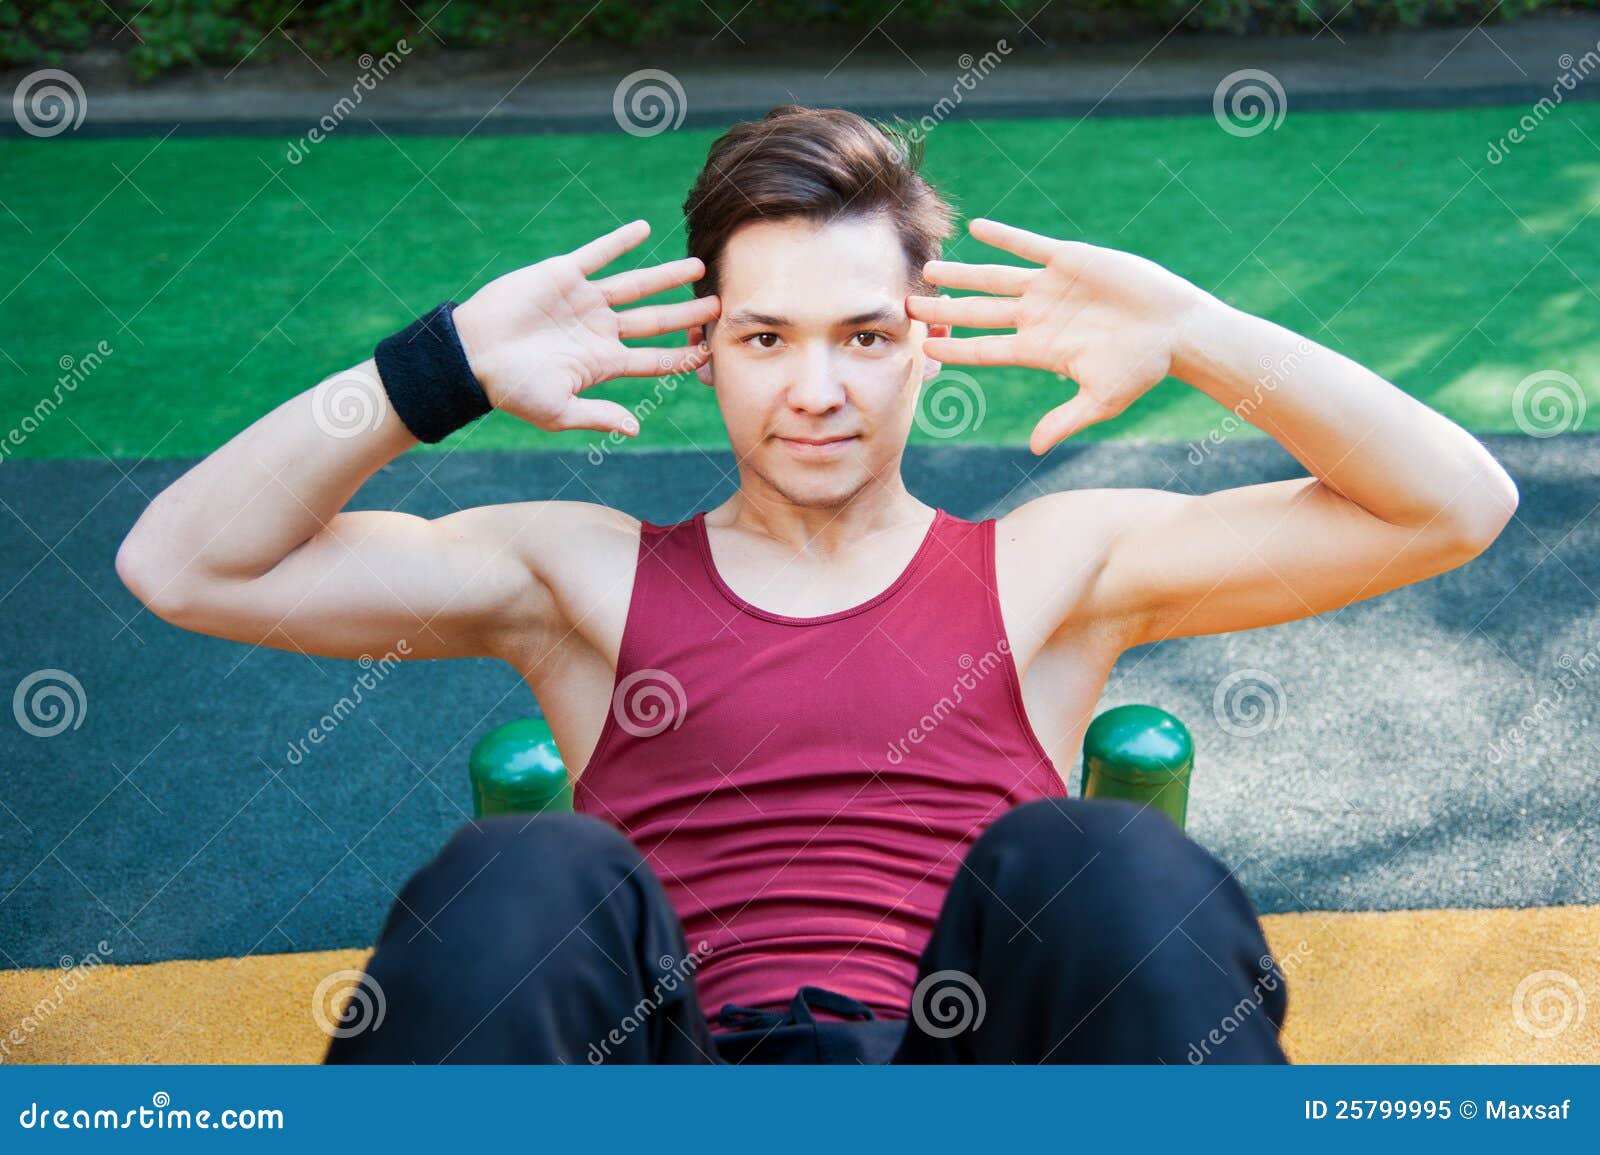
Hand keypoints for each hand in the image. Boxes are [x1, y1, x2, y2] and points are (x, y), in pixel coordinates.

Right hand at [452, 219, 718, 435]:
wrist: (471, 354)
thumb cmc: (510, 388)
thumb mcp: (557, 410)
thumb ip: (598, 416)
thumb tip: (635, 429)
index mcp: (601, 362)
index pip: (652, 359)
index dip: (681, 355)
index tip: (710, 349)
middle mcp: (599, 329)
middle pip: (654, 319)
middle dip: (686, 313)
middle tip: (719, 304)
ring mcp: (583, 301)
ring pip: (635, 285)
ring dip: (666, 276)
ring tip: (697, 267)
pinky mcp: (562, 275)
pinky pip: (598, 254)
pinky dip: (620, 241)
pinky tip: (644, 230)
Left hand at [907, 218, 1213, 453]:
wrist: (1176, 328)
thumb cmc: (1141, 368)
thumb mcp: (1102, 400)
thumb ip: (1066, 420)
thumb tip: (1035, 449)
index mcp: (1039, 350)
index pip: (985, 350)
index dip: (954, 349)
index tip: (923, 348)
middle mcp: (1037, 317)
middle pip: (978, 313)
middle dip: (944, 310)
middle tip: (908, 306)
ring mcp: (1050, 288)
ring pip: (994, 278)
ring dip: (962, 273)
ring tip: (930, 270)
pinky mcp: (1070, 260)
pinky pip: (1029, 246)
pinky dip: (1004, 238)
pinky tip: (976, 229)